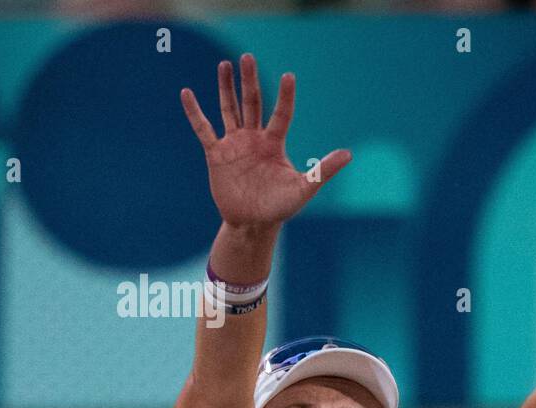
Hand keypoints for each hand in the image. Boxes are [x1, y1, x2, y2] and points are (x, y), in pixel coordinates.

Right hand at [180, 53, 350, 228]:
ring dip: (226, 88)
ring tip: (225, 65)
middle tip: (247, 57)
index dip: (285, 96)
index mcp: (275, 143)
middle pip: (252, 103)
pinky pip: (203, 129)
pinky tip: (187, 93)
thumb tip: (349, 154)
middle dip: (249, 81)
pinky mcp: (216, 154)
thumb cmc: (281, 207)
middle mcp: (254, 138)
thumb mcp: (304, 189)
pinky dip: (194, 112)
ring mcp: (234, 144)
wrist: (253, 224)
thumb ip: (323, 170)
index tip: (289, 76)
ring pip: (229, 109)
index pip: (281, 114)